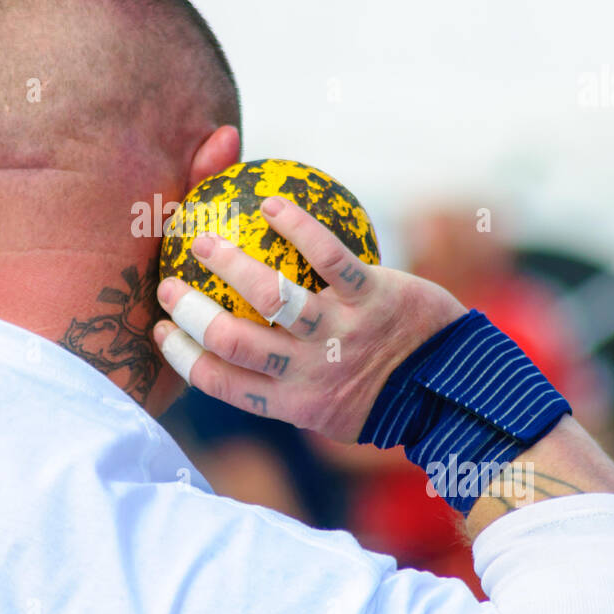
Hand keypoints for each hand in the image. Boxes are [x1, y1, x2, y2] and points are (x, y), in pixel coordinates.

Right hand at [153, 196, 466, 443]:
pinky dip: (295, 225)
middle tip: (166, 284)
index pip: (220, 382)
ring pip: (271, 296)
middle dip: (189, 311)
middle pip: (231, 340)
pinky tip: (270, 205)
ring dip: (229, 264)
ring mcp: (342, 332)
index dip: (181, 357)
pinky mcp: (373, 296)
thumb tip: (233, 361)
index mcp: (293, 402)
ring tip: (202, 240)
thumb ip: (282, 384)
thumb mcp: (327, 408)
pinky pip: (327, 255)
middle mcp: (312, 372)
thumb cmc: (381, 393)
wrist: (454, 385)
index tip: (160, 331)